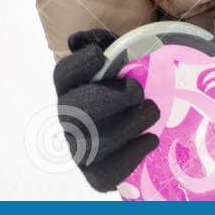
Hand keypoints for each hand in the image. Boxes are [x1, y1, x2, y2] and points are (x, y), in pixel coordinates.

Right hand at [53, 29, 159, 192]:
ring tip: (152, 111)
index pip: (62, 75)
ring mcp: (80, 149)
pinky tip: (150, 140)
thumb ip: (107, 43)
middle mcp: (69, 118)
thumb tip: (80, 40)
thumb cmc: (126, 86)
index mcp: (70, 87)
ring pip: (98, 141)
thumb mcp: (120, 58)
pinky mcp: (96, 174)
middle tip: (137, 91)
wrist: (138, 126)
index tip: (99, 56)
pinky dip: (132, 155)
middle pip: (76, 111)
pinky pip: (107, 173)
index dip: (77, 66)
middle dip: (108, 99)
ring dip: (130, 124)